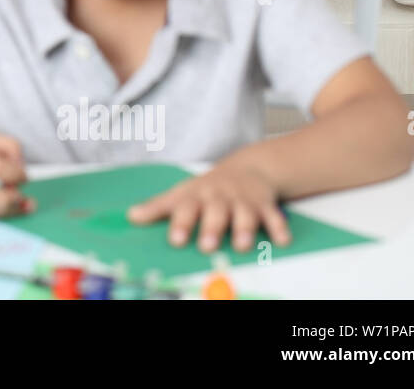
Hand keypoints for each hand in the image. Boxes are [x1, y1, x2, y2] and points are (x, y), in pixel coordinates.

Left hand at [126, 159, 290, 252]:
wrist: (247, 168)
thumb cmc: (208, 188)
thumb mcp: (182, 193)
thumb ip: (158, 207)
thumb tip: (131, 216)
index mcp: (197, 196)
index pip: (186, 208)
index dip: (180, 223)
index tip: (175, 239)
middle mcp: (220, 198)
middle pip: (215, 211)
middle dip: (212, 228)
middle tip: (207, 245)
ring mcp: (244, 201)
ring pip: (245, 214)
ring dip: (244, 229)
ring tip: (241, 245)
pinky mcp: (266, 206)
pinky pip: (275, 216)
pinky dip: (279, 227)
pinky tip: (281, 240)